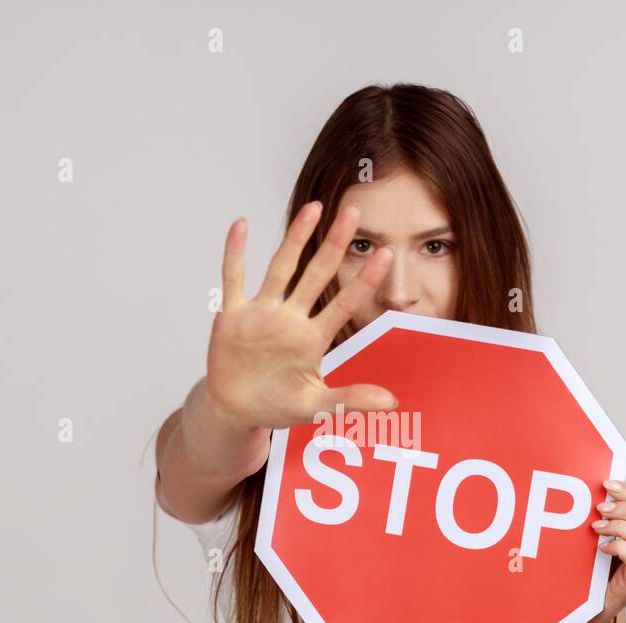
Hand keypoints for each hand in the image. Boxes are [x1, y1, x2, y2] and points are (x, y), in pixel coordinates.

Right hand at [205, 201, 396, 430]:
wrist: (235, 410)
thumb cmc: (276, 407)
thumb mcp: (316, 406)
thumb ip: (351, 400)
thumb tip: (392, 402)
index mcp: (313, 339)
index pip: (344, 304)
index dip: (364, 280)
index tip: (386, 255)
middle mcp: (291, 318)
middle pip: (317, 274)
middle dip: (335, 244)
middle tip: (354, 212)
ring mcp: (262, 313)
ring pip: (281, 267)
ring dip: (295, 238)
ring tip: (314, 208)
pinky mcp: (233, 315)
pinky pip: (234, 278)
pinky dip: (235, 252)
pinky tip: (241, 224)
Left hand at [583, 479, 625, 622]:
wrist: (587, 612)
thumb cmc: (596, 575)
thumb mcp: (608, 542)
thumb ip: (613, 521)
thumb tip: (604, 491)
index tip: (609, 484)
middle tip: (600, 509)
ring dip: (621, 528)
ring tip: (598, 528)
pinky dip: (619, 547)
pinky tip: (602, 548)